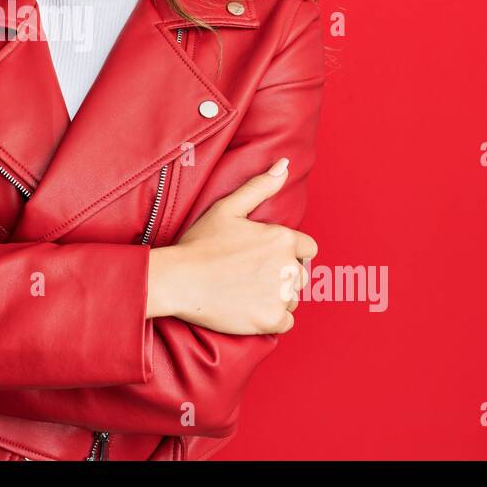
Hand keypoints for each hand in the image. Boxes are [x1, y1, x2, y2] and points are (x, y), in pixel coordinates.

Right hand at [154, 159, 317, 334]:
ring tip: (246, 290)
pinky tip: (248, 308)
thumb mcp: (228, 208)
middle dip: (281, 275)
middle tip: (248, 274)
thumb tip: (284, 164)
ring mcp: (279, 295)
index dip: (287, 251)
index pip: (308, 248)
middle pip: (300, 275)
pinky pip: (286, 322)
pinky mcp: (270, 320)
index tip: (263, 256)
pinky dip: (271, 318)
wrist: (178, 280)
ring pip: (293, 298)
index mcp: (281, 238)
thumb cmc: (200, 243)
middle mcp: (287, 266)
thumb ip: (260, 186)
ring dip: (276, 297)